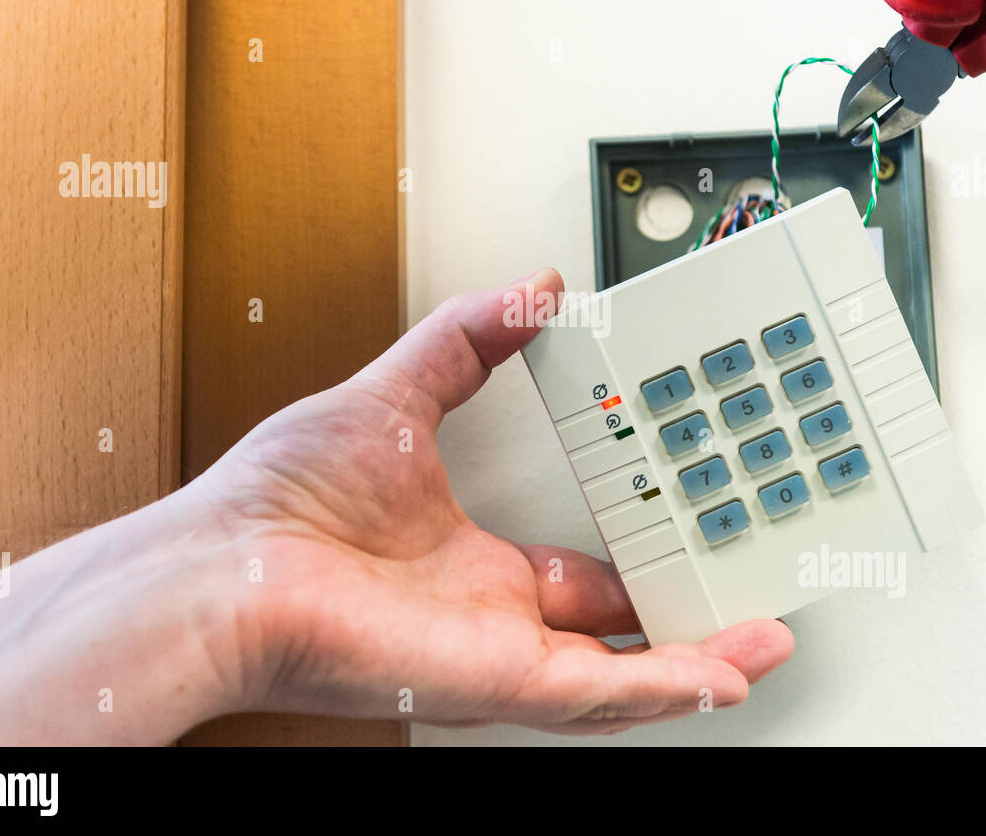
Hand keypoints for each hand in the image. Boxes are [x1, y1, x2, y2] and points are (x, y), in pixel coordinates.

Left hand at [194, 268, 792, 733]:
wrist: (219, 565)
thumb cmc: (277, 501)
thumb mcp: (399, 391)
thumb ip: (470, 340)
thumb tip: (531, 291)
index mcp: (476, 563)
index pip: (580, 571)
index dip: (639, 551)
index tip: (686, 521)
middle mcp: (493, 615)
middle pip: (616, 630)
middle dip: (686, 616)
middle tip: (749, 591)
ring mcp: (498, 653)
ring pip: (626, 674)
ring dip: (699, 658)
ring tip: (766, 638)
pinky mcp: (496, 680)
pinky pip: (601, 694)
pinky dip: (667, 686)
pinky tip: (722, 671)